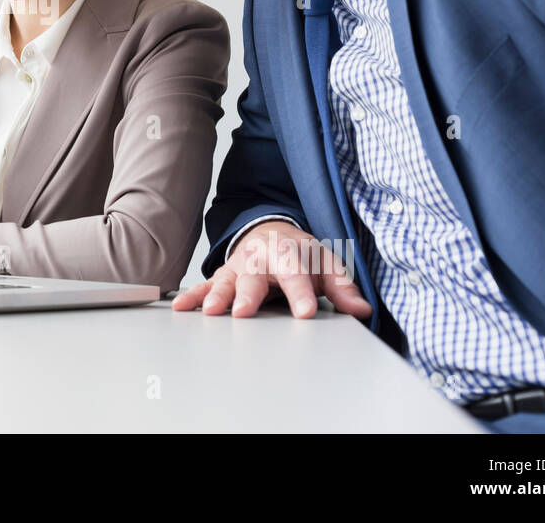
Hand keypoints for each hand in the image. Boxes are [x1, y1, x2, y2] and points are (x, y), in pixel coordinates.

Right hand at [171, 220, 372, 318]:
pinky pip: (206, 286)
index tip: (306, 312)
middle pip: (254, 277)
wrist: (272, 232)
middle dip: (249, 294)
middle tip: (245, 312)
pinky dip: (193, 295)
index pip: (296, 273)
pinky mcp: (223, 276)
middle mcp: (259, 258)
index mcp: (288, 253)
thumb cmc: (299, 254)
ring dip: (217, 296)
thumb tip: (362, 309)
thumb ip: (342, 287)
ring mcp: (238, 267)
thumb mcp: (325, 264)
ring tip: (211, 311)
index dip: (301, 292)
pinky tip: (182, 307)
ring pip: (227, 281)